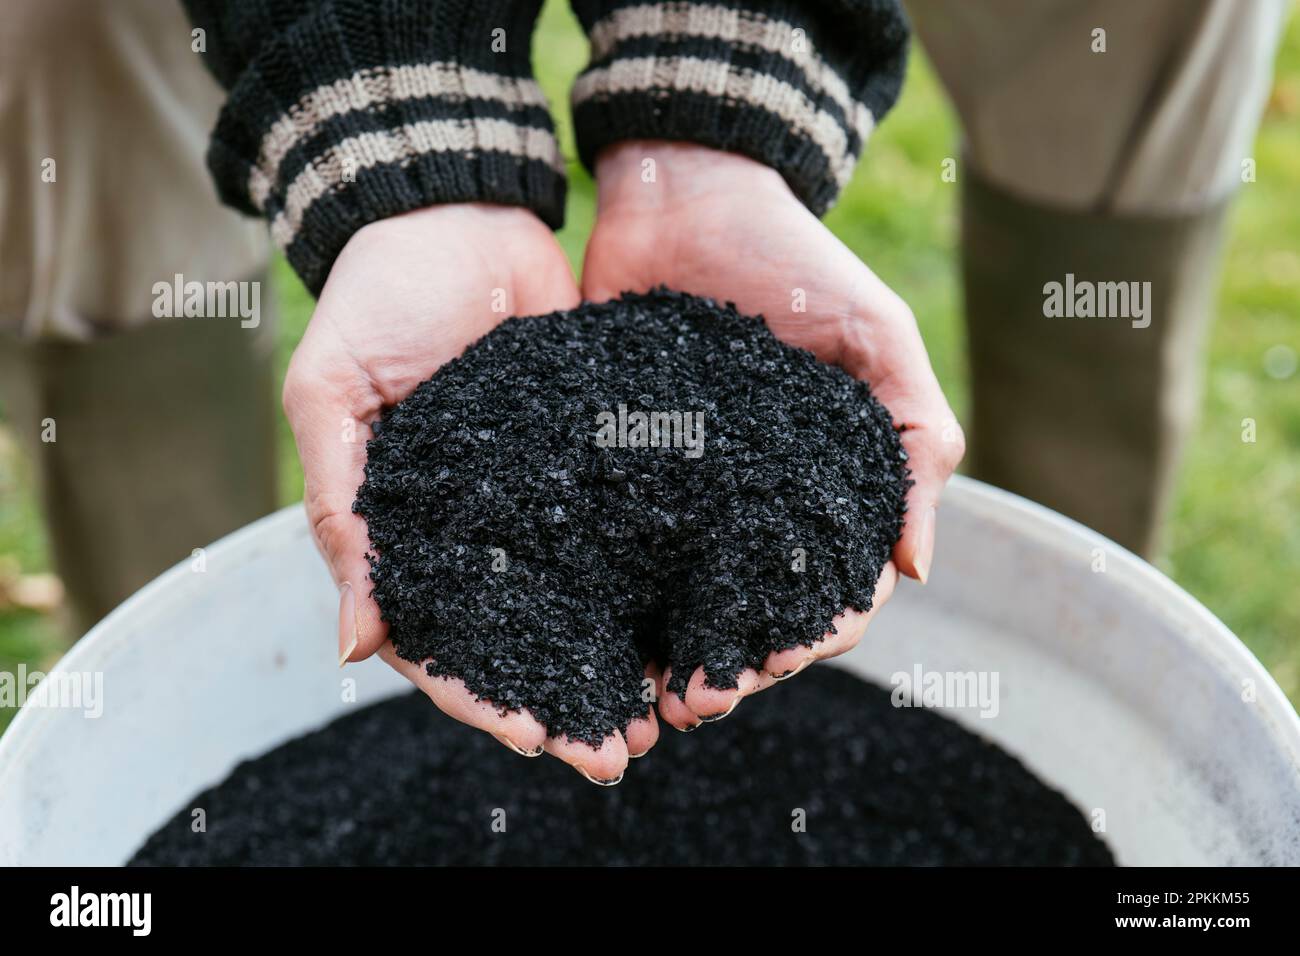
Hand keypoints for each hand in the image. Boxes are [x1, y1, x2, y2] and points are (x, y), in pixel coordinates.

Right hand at [283, 204, 636, 781]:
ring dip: (622, 655)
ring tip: (674, 706)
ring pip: (584, 597)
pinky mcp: (596, 456)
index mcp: (407, 532)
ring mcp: (541, 498)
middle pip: (524, 638)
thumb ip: (344, 512)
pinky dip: (660, 574)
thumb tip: (354, 648)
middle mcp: (480, 530)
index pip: (441, 642)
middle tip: (622, 752)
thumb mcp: (333, 396)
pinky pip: (630, 526)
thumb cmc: (373, 296)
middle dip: (568, 699)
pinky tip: (702, 611)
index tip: (539, 736)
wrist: (456, 211)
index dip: (484, 696)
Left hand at [582, 140, 963, 728]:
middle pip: (747, 615)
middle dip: (727, 669)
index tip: (763, 669)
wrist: (682, 192)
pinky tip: (575, 633)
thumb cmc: (793, 256)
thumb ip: (915, 438)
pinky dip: (601, 597)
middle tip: (686, 706)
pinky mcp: (617, 467)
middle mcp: (752, 505)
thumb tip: (916, 567)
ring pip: (677, 599)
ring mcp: (683, 492)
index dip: (805, 643)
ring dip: (662, 656)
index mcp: (822, 488)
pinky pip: (611, 545)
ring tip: (631, 699)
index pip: (829, 593)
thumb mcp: (875, 334)